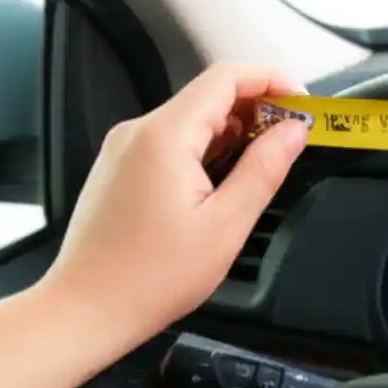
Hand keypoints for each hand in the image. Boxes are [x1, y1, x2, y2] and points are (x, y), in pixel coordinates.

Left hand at [38, 63, 310, 347]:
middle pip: (211, 94)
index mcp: (165, 136)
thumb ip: (265, 169)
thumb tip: (295, 131)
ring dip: (235, 131)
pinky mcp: (122, 167)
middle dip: (259, 109)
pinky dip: (208, 149)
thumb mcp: (226, 225)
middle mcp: (139, 132)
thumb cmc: (149, 278)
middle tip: (293, 139)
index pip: (227, 77)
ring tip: (264, 164)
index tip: (303, 103)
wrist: (84, 310)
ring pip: (193, 118)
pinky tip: (226, 180)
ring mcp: (126, 148)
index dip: (273, 80)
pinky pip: (173, 140)